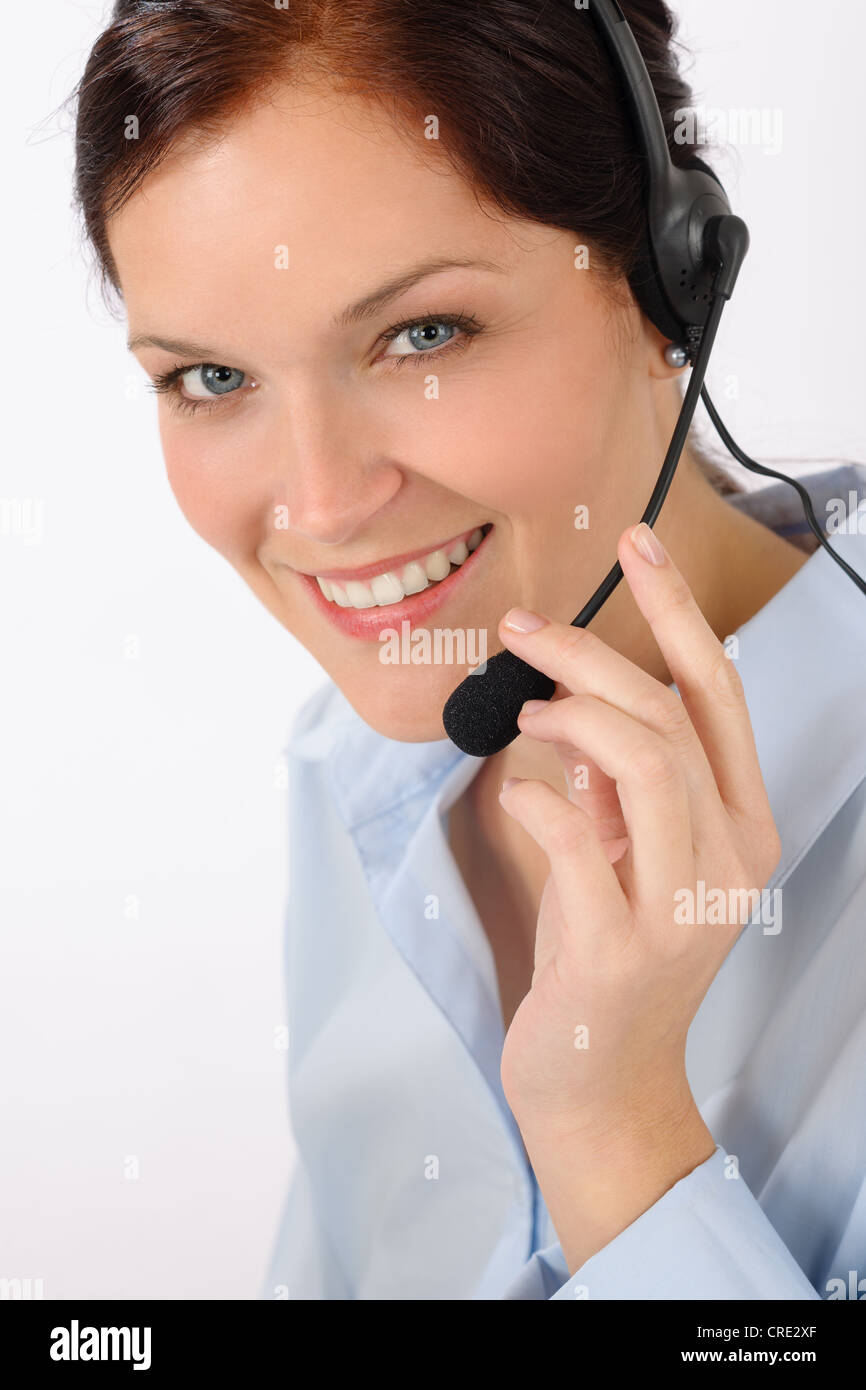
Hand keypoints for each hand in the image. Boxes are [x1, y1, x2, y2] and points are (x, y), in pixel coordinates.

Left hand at [495, 522, 781, 1270]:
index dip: (677, 610)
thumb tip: (579, 697)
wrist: (599, 1078)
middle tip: (521, 629)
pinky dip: (539, 800)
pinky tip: (516, 790)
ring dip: (573, 716)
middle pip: (670, 716)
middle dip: (590, 653)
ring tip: (521, 713)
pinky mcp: (621, 949)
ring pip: (647, 763)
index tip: (634, 544)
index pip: (719, 693)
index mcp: (742, 824)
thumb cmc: (604, 951)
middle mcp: (730, 858)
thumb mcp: (625, 851)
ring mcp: (683, 907)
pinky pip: (581, 842)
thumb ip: (621, 781)